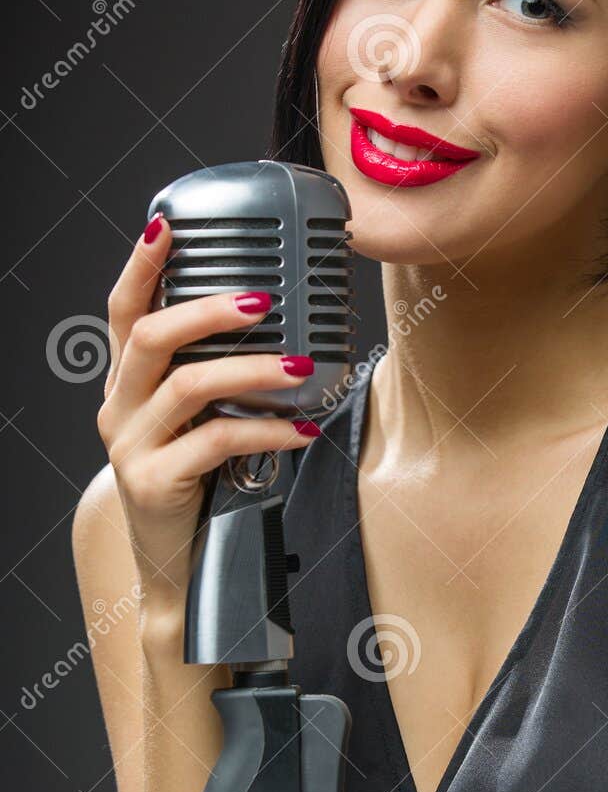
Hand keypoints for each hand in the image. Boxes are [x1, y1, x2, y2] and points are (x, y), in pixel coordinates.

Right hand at [96, 213, 320, 612]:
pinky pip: (217, 441)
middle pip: (152, 337)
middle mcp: (119, 408)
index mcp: (126, 384)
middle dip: (208, 310)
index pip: (123, 312)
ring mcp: (131, 447)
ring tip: (300, 366)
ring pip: (187, 385)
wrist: (176, 567)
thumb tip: (280, 329)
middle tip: (263, 301)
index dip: (141, 266)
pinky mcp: (155, 483)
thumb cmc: (196, 486)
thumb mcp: (196, 424)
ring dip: (251, 369)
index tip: (167, 224)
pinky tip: (304, 431)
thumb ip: (214, 380)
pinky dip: (268, 432)